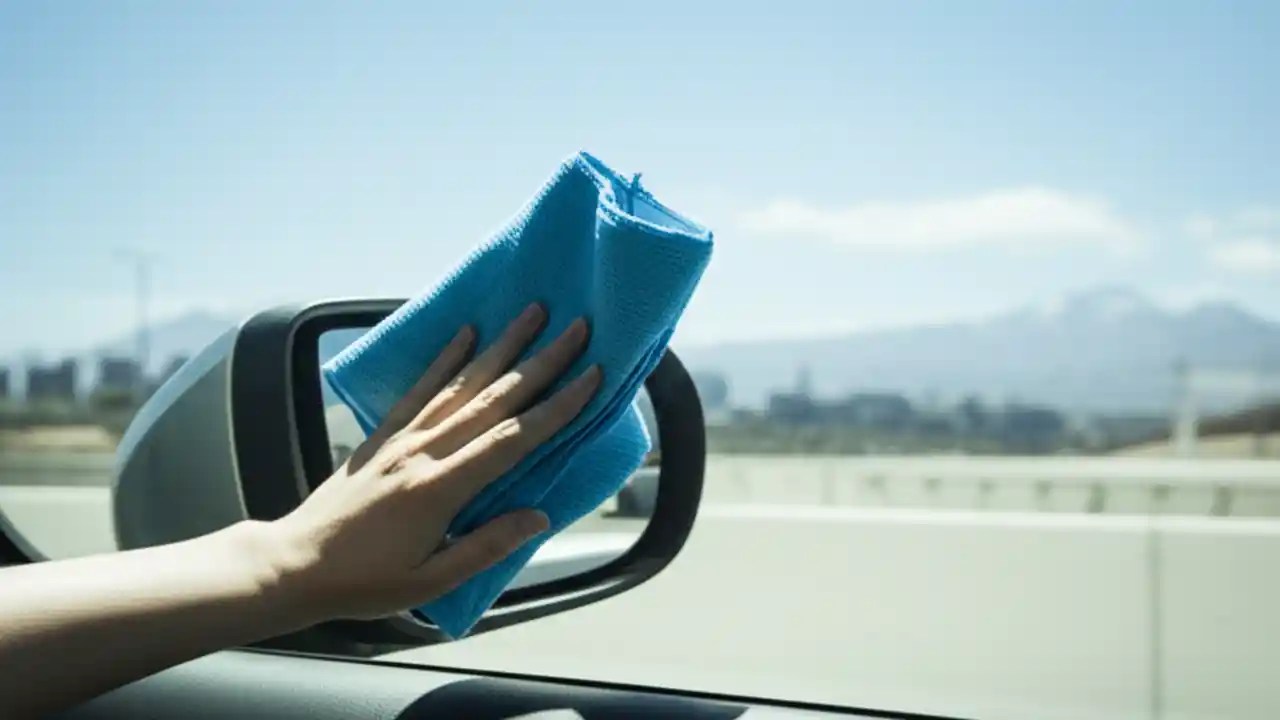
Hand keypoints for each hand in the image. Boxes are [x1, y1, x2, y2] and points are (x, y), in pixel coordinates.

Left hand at [265, 303, 598, 621]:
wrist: (294, 564)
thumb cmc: (364, 582)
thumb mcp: (430, 581)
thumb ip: (487, 546)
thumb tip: (539, 516)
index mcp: (440, 489)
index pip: (512, 440)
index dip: (556, 407)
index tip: (591, 377)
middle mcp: (423, 452)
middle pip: (494, 398)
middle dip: (541, 361)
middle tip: (577, 328)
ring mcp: (401, 437)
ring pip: (462, 382)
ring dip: (502, 345)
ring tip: (532, 312)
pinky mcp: (382, 434)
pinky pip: (421, 387)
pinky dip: (446, 357)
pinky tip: (467, 332)